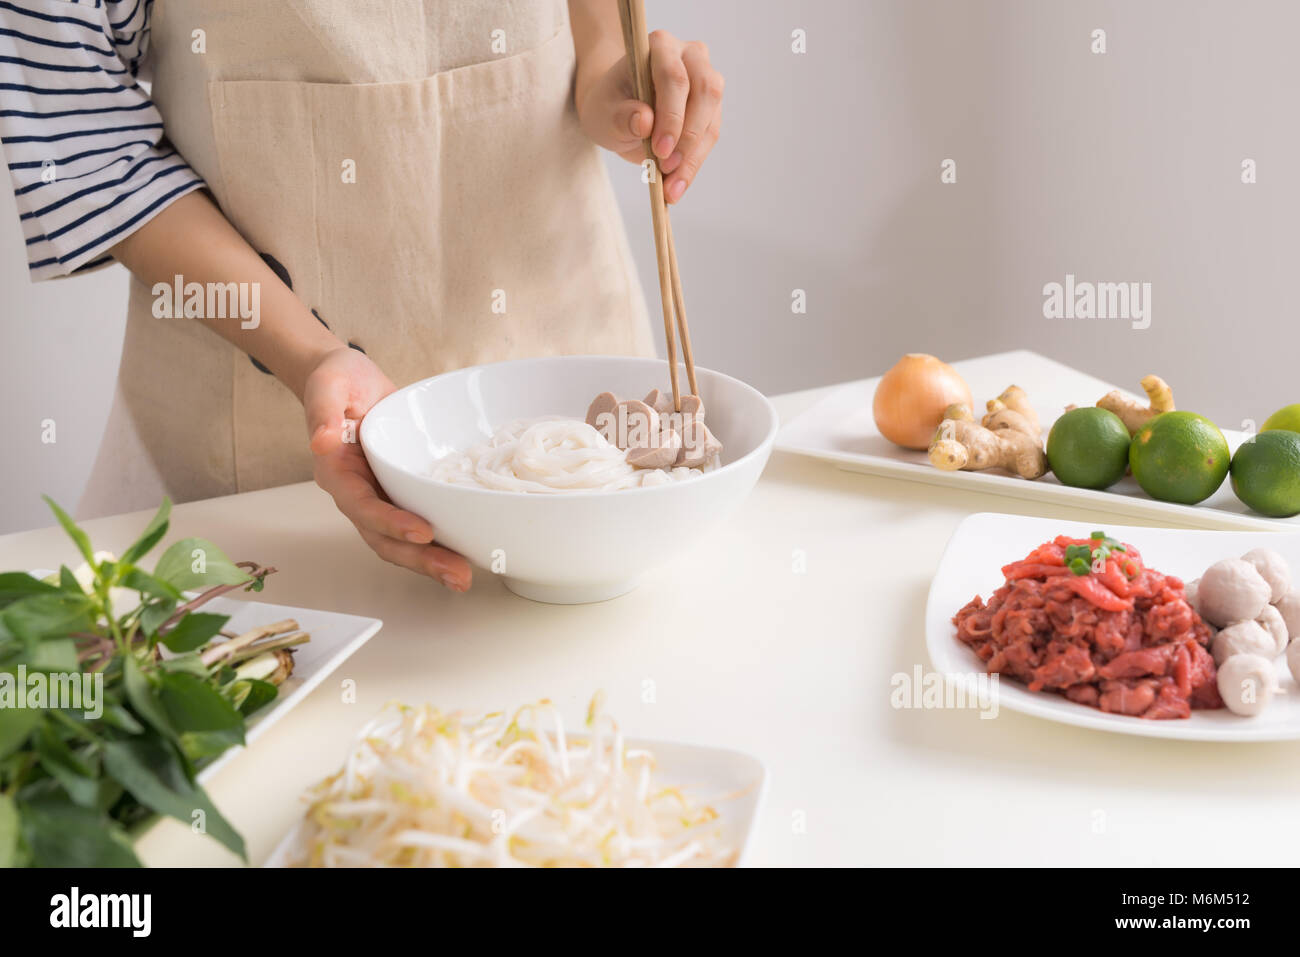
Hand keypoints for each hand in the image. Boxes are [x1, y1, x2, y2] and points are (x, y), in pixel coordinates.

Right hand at [304, 348, 471, 590]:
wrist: (349, 381)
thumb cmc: (337, 381)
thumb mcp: (328, 385)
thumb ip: (323, 412)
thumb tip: (321, 441)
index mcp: (337, 474)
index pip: (362, 507)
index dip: (391, 523)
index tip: (422, 532)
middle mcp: (358, 494)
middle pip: (385, 538)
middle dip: (420, 560)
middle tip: (457, 574)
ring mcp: (380, 497)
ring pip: (402, 541)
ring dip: (432, 562)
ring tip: (464, 577)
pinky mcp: (400, 493)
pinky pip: (418, 525)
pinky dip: (440, 543)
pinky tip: (468, 552)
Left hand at [576, 30, 722, 203]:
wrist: (616, 110)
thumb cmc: (608, 105)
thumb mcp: (603, 113)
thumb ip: (621, 116)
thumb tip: (645, 122)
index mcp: (659, 46)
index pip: (674, 76)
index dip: (671, 114)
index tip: (660, 150)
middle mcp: (689, 57)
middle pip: (704, 92)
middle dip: (687, 136)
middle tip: (666, 168)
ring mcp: (704, 80)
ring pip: (711, 118)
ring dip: (693, 156)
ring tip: (671, 187)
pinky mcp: (710, 108)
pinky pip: (709, 137)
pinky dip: (694, 164)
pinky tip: (677, 185)